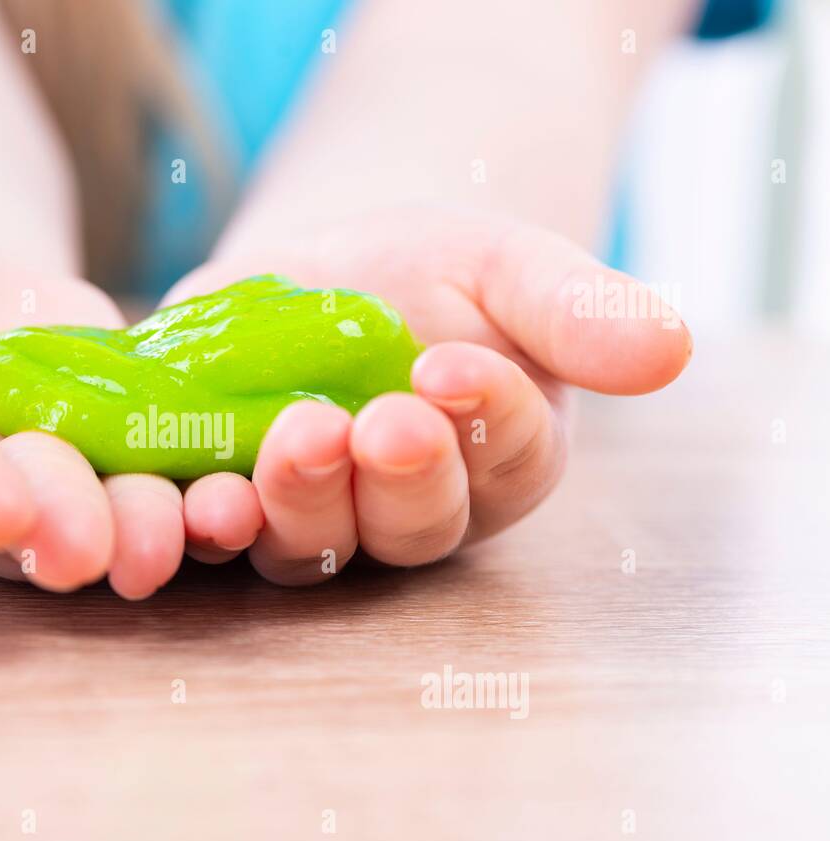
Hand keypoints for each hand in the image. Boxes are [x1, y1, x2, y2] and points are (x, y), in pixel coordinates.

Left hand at [166, 207, 692, 584]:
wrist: (328, 270)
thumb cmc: (439, 275)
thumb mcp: (511, 269)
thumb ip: (578, 311)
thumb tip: (668, 348)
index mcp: (495, 465)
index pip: (505, 460)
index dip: (486, 418)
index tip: (456, 366)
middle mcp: (407, 512)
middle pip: (409, 525)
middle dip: (396, 479)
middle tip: (380, 425)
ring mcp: (314, 514)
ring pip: (313, 542)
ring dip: (300, 503)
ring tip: (295, 442)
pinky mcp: (227, 490)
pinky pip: (219, 527)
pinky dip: (208, 517)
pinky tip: (200, 491)